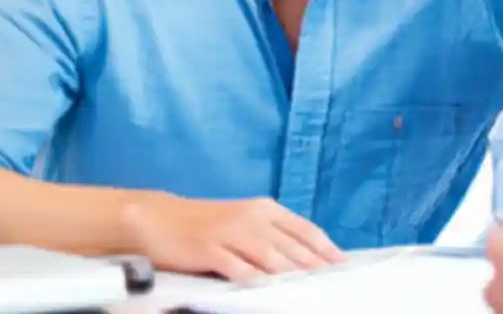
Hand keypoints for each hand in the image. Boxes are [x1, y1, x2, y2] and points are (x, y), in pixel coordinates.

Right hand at [120, 194, 345, 281]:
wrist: (157, 218)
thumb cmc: (203, 225)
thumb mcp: (242, 222)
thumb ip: (271, 237)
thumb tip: (304, 260)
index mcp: (264, 209)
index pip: (306, 230)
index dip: (327, 250)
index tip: (345, 266)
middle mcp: (252, 217)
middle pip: (294, 247)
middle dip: (316, 268)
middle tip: (335, 286)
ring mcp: (231, 233)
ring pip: (272, 259)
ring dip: (294, 276)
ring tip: (312, 292)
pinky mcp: (211, 250)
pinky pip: (240, 270)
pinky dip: (258, 282)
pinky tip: (271, 293)